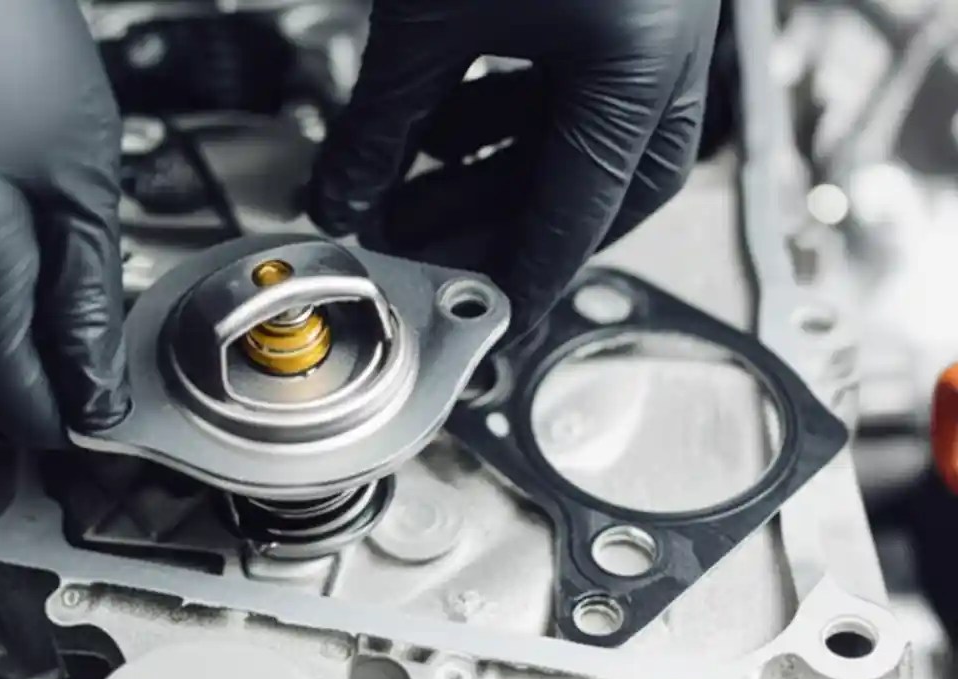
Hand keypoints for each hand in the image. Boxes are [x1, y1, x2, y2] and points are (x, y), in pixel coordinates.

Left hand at [308, 0, 721, 328]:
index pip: (570, 222)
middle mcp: (668, 59)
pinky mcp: (628, 5)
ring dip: (495, 171)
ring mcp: (658, 30)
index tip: (477, 314)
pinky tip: (444, 118)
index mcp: (635, 76)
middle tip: (417, 247)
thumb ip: (380, 122)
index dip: (512, 278)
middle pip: (591, 191)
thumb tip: (343, 195)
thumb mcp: (426, 19)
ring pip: (584, 140)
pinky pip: (579, 85)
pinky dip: (507, 112)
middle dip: (497, 225)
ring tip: (412, 190)